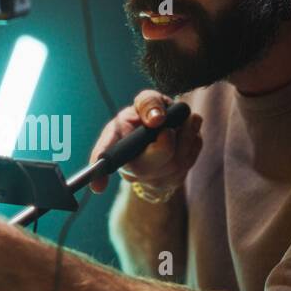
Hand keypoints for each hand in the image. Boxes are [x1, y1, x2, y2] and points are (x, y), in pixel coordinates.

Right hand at [88, 90, 202, 194]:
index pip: (104, 159)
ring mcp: (154, 179)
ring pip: (179, 157)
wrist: (161, 137)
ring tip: (183, 119)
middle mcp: (132, 169)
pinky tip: (185, 134)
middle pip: (153, 160)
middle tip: (168, 124)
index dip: (98, 175)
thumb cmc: (145, 120)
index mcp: (117, 148)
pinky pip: (191, 157)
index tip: (97, 187)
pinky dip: (193, 140)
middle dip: (167, 137)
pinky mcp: (175, 180)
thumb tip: (157, 119)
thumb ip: (148, 103)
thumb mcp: (142, 104)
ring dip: (187, 131)